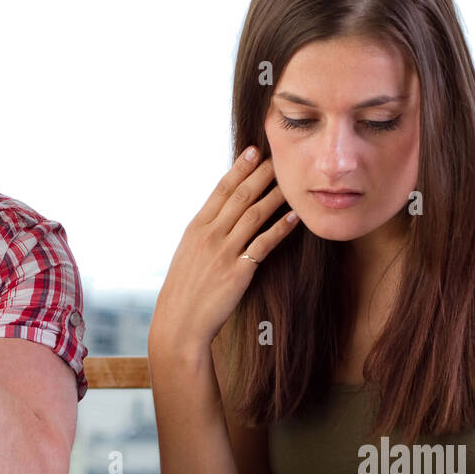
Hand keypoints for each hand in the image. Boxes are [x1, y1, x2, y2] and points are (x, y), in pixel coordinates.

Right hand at [149, 147, 300, 353]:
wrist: (179, 323)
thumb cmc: (184, 290)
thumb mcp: (188, 254)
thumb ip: (205, 233)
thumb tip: (221, 216)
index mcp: (195, 228)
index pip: (220, 190)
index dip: (239, 169)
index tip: (253, 151)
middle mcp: (209, 235)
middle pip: (240, 197)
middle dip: (261, 174)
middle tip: (280, 157)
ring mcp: (224, 252)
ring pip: (254, 215)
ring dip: (275, 196)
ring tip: (292, 182)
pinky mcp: (238, 271)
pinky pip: (263, 244)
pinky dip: (280, 229)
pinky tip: (294, 217)